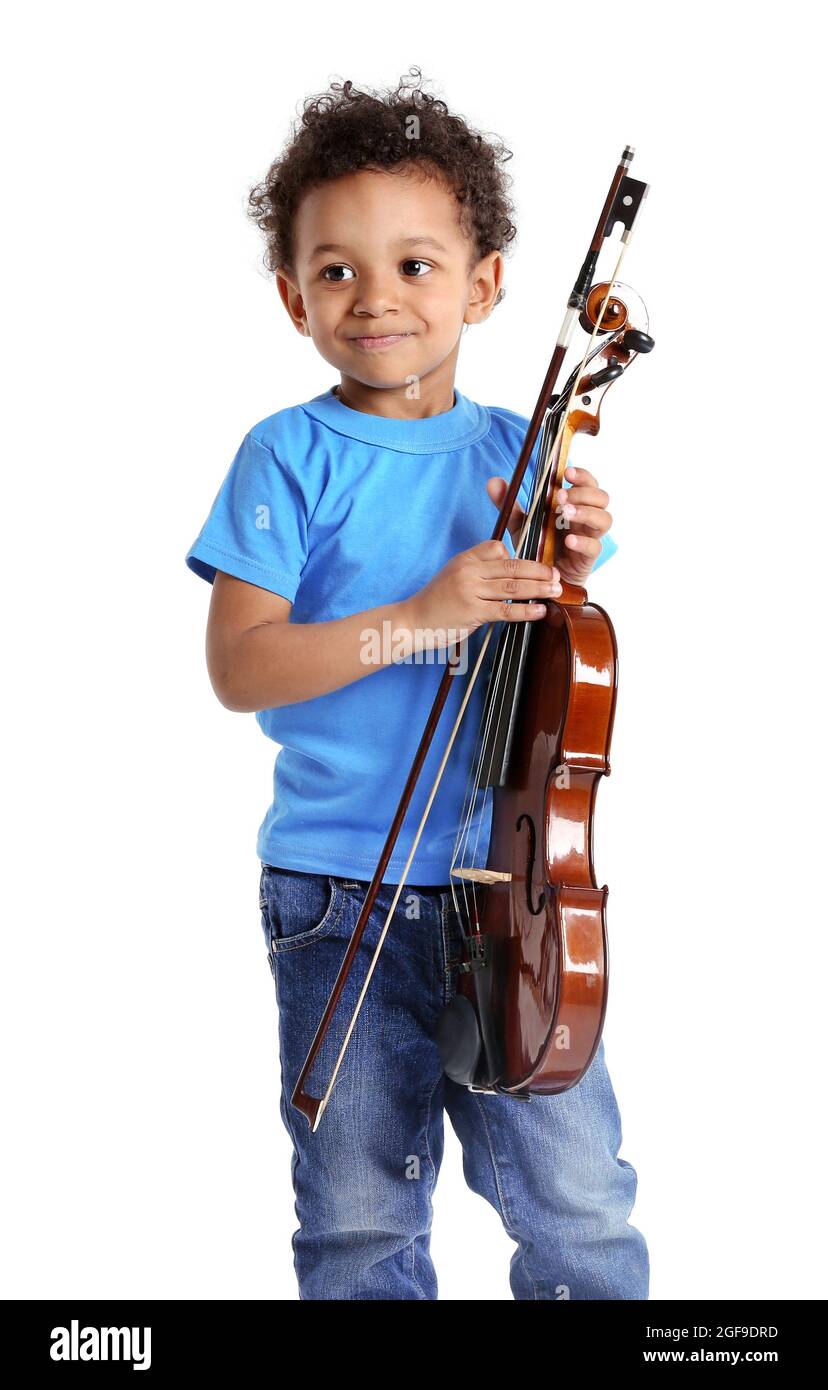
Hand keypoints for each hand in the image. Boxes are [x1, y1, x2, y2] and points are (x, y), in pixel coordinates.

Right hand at [406, 532, 560, 649]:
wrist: (412, 621)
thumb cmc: (435, 602)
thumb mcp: (453, 575)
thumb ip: (477, 570)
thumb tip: (508, 571)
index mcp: (465, 559)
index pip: (497, 548)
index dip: (517, 556)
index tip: (534, 565)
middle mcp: (468, 571)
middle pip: (511, 566)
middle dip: (538, 570)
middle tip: (556, 575)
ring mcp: (470, 591)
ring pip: (512, 586)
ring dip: (538, 588)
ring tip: (555, 590)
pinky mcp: (472, 612)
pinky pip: (505, 610)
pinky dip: (526, 611)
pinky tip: (540, 611)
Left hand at [487, 465, 611, 586]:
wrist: (541, 582)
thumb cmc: (537, 548)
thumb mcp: (520, 524)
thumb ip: (509, 504)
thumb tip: (493, 482)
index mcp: (574, 505)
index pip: (588, 484)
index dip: (582, 476)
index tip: (566, 473)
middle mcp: (586, 519)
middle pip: (602, 498)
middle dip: (583, 493)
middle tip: (560, 497)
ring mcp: (589, 538)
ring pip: (604, 519)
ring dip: (586, 512)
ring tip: (566, 513)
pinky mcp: (588, 559)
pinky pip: (595, 547)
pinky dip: (582, 542)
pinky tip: (568, 541)